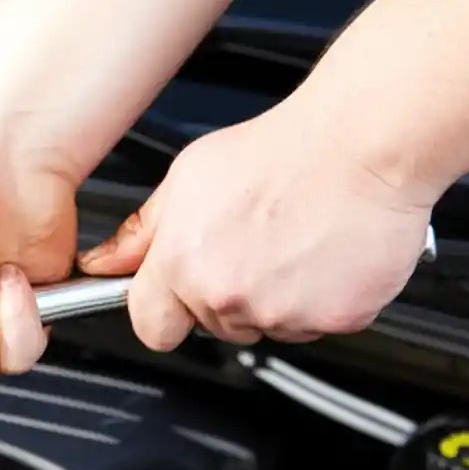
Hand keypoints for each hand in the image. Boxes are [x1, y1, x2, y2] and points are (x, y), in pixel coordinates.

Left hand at [79, 100, 439, 349]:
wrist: (364, 143)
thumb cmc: (283, 151)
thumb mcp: (187, 178)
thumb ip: (141, 233)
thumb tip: (104, 263)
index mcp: (182, 264)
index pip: (150, 326)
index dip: (164, 310)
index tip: (176, 295)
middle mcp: (227, 295)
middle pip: (213, 324)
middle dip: (227, 294)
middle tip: (253, 243)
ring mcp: (281, 313)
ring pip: (267, 326)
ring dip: (276, 298)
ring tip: (293, 241)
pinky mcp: (334, 319)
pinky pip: (318, 325)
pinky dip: (324, 299)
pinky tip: (324, 253)